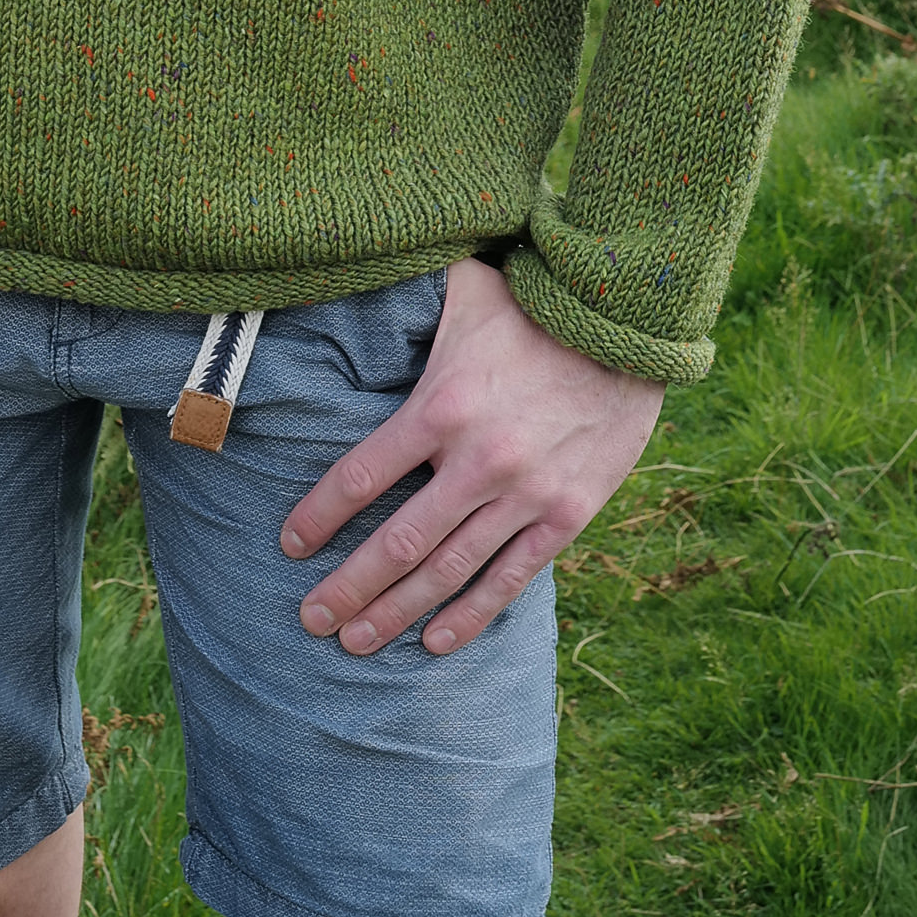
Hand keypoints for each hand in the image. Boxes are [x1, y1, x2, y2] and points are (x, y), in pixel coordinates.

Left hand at [280, 254, 661, 654]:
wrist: (627, 328)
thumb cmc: (531, 306)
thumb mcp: (461, 292)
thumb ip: (406, 299)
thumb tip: (349, 273)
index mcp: (441, 405)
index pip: (360, 475)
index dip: (319, 516)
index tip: (290, 544)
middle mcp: (478, 459)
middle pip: (398, 542)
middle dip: (348, 587)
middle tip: (311, 620)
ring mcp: (525, 493)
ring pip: (447, 570)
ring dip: (396, 612)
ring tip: (355, 643)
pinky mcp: (566, 514)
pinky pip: (510, 578)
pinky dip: (470, 615)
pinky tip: (434, 642)